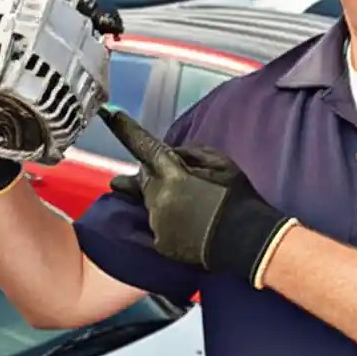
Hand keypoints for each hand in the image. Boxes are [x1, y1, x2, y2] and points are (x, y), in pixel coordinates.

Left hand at [100, 108, 294, 287]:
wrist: (248, 240)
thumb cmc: (236, 197)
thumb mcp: (220, 162)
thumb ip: (189, 154)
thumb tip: (170, 154)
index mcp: (172, 173)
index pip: (144, 146)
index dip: (125, 128)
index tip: (108, 112)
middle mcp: (158, 197)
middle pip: (144, 178)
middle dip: (154, 176)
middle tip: (179, 182)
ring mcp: (157, 222)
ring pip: (150, 203)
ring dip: (163, 200)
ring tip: (194, 209)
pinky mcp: (160, 243)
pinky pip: (157, 226)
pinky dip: (169, 223)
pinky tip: (191, 226)